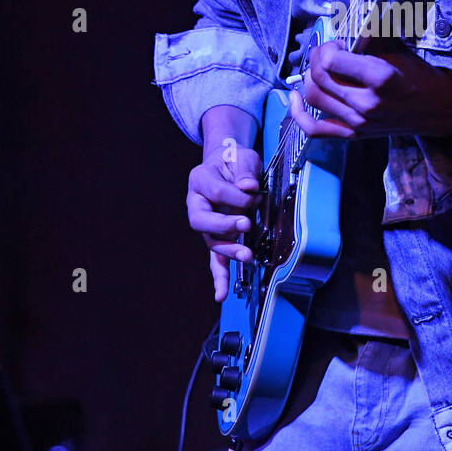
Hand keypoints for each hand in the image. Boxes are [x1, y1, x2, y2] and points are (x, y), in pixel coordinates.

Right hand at [186, 142, 261, 300]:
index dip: (237, 195)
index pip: (216, 191)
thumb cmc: (235, 161)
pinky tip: (221, 294)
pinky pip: (216, 259)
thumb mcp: (243, 156)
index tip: (255, 193)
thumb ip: (245, 169)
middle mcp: (196, 203)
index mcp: (200, 179)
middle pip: (201, 220)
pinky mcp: (216, 236)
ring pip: (210, 242)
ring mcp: (205, 223)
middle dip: (223, 225)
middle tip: (245, 223)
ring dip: (228, 250)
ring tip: (247, 256)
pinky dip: (219, 277)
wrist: (228, 164)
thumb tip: (249, 187)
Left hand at [288, 0, 451, 140]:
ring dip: (309, 78)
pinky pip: (315, 131)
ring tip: (321, 68)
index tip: (340, 43)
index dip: (328, 47)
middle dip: (317, 59)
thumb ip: (367, 14)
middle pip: (318, 78)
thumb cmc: (416, 72)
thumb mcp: (393, 41)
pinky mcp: (354, 134)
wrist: (437, 108)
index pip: (330, 61)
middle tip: (329, 51)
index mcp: (379, 77)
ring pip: (314, 98)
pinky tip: (295, 98)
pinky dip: (299, 115)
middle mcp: (366, 103)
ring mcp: (359, 122)